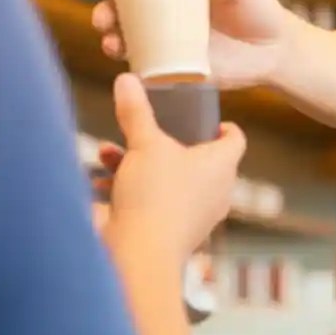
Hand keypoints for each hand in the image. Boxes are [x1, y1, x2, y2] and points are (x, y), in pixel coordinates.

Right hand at [91, 0, 292, 89]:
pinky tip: (124, 66)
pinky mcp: (176, 69)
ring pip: (126, 38)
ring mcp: (167, 42)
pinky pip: (145, 68)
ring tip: (112, 41)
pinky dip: (130, 67)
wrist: (275, 51)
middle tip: (106, 13)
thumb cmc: (260, 12)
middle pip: (121, 8)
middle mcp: (164, 14)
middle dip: (103, 9)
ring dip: (110, 38)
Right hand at [101, 73, 246, 261]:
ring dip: (137, 164)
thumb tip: (127, 79)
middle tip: (147, 131)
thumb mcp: (143, 144)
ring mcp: (195, 216)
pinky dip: (130, 189)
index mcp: (221, 166)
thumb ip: (135, 111)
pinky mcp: (171, 233)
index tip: (204, 116)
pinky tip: (101, 182)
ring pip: (169, 180)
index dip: (222, 125)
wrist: (139, 255)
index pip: (234, 139)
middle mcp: (215, 192)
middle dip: (165, 143)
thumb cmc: (154, 197)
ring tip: (108, 152)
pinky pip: (153, 202)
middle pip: (197, 158)